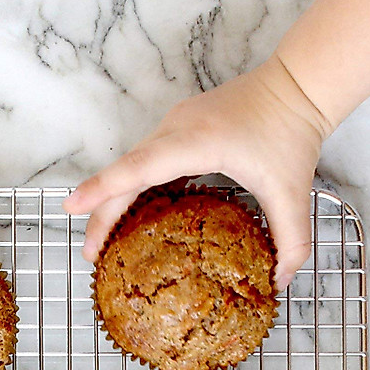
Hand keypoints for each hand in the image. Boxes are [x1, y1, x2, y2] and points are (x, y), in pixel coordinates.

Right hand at [64, 55, 329, 287]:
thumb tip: (278, 284)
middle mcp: (177, 128)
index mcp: (199, 141)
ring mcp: (174, 124)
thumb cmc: (291, 133)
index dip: (105, 188)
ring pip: (131, 164)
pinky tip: (128, 213)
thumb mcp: (294, 196)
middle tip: (90, 254)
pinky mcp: (178, 127)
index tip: (73, 206)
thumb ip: (291, 244)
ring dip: (112, 198)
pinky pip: (144, 158)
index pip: (140, 167)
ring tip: (101, 241)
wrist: (296, 85)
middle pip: (126, 171)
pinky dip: (130, 185)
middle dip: (101, 211)